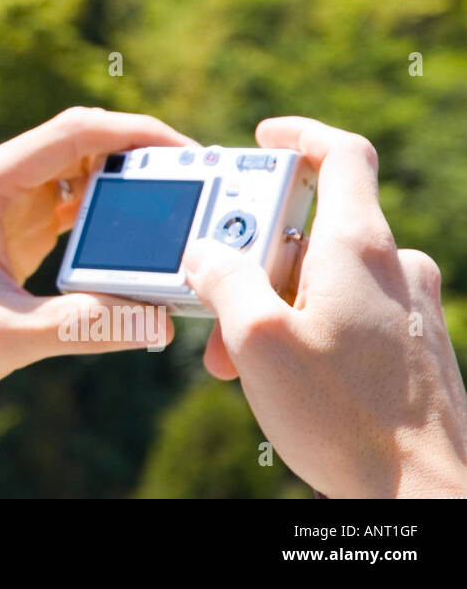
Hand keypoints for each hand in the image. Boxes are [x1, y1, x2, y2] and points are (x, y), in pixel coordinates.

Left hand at [0, 107, 189, 477]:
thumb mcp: (4, 338)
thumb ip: (82, 325)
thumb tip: (158, 321)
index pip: (74, 132)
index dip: (138, 133)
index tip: (190, 153)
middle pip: (80, 144)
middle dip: (139, 156)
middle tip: (198, 185)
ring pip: (75, 176)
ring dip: (123, 187)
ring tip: (178, 209)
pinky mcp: (3, 234)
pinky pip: (64, 209)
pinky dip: (102, 217)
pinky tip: (136, 238)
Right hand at [185, 116, 466, 497]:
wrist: (424, 495)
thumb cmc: (345, 417)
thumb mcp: (255, 339)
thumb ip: (223, 278)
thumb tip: (205, 251)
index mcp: (357, 246)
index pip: (341, 154)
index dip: (299, 134)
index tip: (263, 137)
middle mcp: (392, 266)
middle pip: (312, 225)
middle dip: (252, 256)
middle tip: (213, 295)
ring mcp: (408, 307)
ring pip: (325, 276)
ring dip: (272, 302)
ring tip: (236, 355)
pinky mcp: (411, 345)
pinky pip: (348, 311)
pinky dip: (306, 325)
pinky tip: (279, 374)